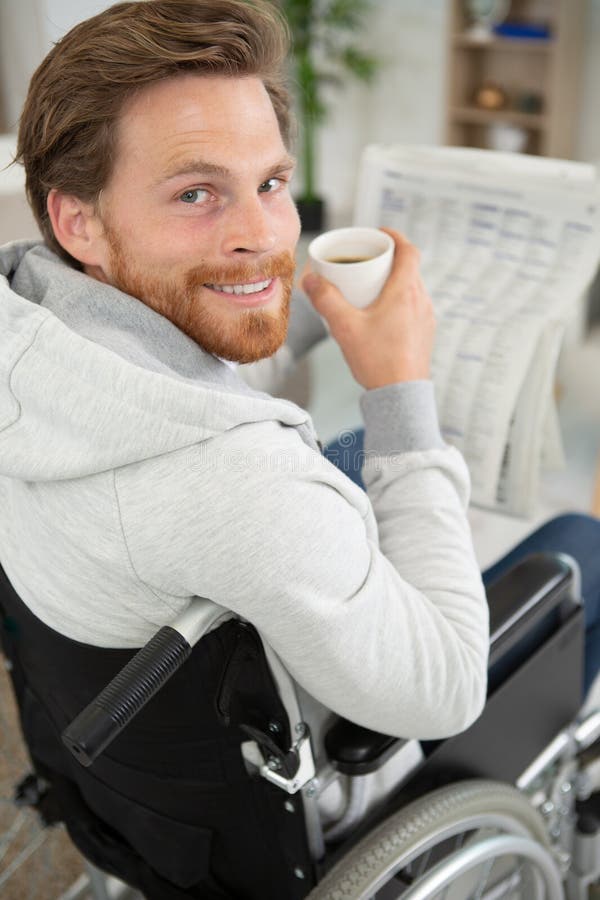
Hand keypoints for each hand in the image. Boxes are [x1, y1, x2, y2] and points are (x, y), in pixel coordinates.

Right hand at [301, 229, 434, 389]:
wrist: (401, 396)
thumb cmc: (377, 361)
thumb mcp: (344, 327)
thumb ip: (325, 300)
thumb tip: (310, 279)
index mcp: (405, 291)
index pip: (408, 250)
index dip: (394, 236)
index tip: (379, 234)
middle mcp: (421, 300)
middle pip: (409, 267)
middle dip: (388, 259)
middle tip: (367, 261)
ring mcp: (426, 318)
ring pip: (412, 287)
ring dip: (394, 281)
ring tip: (371, 288)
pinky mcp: (425, 334)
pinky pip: (414, 306)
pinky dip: (399, 301)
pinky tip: (381, 315)